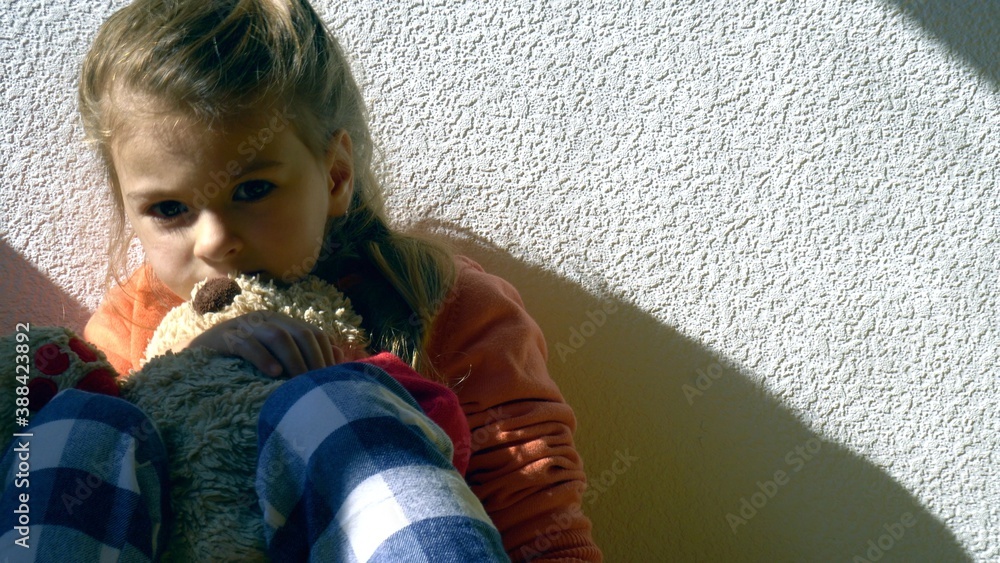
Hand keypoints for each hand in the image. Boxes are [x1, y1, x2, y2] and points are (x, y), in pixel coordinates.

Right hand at [176, 311, 356, 377]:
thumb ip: (304, 354)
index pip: (313, 333)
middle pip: (299, 334)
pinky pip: (247, 344)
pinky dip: (263, 358)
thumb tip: (339, 355)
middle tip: (317, 385)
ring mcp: (245, 326)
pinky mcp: (224, 337)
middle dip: (312, 360)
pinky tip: (273, 374)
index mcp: (281, 323)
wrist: (193, 359)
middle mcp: (266, 320)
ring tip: (299, 382)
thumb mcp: (275, 357)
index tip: (331, 379)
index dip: (325, 355)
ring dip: (293, 360)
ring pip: (277, 336)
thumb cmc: (241, 363)